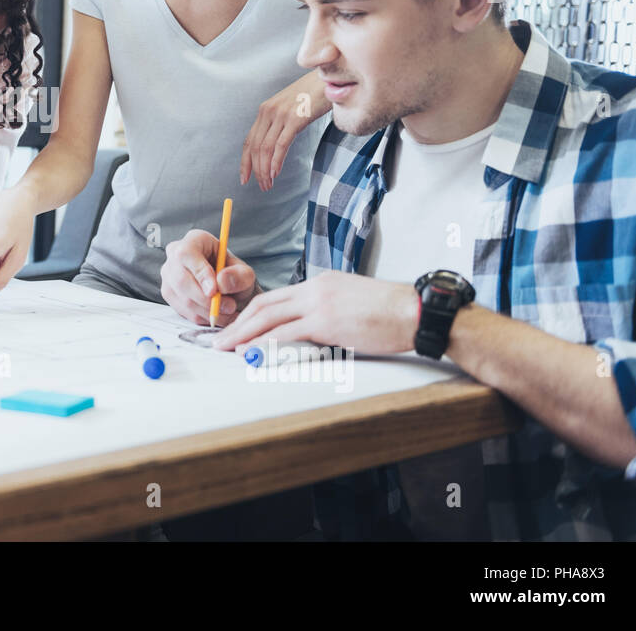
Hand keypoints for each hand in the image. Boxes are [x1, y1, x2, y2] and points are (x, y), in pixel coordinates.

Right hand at [159, 229, 258, 325]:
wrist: (229, 290)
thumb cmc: (234, 276)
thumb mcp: (245, 274)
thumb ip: (238, 276)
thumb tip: (221, 282)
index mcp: (194, 240)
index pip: (187, 254)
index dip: (199, 274)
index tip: (214, 291)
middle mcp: (175, 255)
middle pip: (182, 280)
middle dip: (206, 300)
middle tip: (229, 306)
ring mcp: (168, 275)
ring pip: (183, 299)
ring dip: (207, 311)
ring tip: (227, 312)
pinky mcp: (168, 294)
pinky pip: (182, 311)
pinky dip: (202, 317)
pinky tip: (216, 315)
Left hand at [212, 271, 417, 354]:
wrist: (415, 312)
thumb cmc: (391, 313)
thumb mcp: (351, 302)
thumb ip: (328, 310)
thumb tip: (310, 329)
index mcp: (320, 283)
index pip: (276, 297)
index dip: (251, 313)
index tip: (237, 327)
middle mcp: (314, 289)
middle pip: (264, 304)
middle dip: (238, 322)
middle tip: (219, 338)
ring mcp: (318, 304)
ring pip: (268, 317)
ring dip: (243, 334)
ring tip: (225, 347)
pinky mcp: (326, 322)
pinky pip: (286, 333)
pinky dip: (264, 343)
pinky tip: (250, 352)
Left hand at [240, 70, 331, 190]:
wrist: (331, 77)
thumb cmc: (314, 94)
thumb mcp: (291, 107)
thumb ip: (281, 123)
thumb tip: (277, 146)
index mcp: (265, 110)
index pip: (249, 141)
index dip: (245, 161)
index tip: (245, 177)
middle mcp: (269, 112)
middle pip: (255, 148)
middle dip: (256, 170)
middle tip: (262, 186)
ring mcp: (281, 114)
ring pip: (266, 148)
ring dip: (265, 170)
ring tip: (268, 184)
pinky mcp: (295, 118)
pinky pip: (281, 144)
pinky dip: (276, 161)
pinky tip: (275, 173)